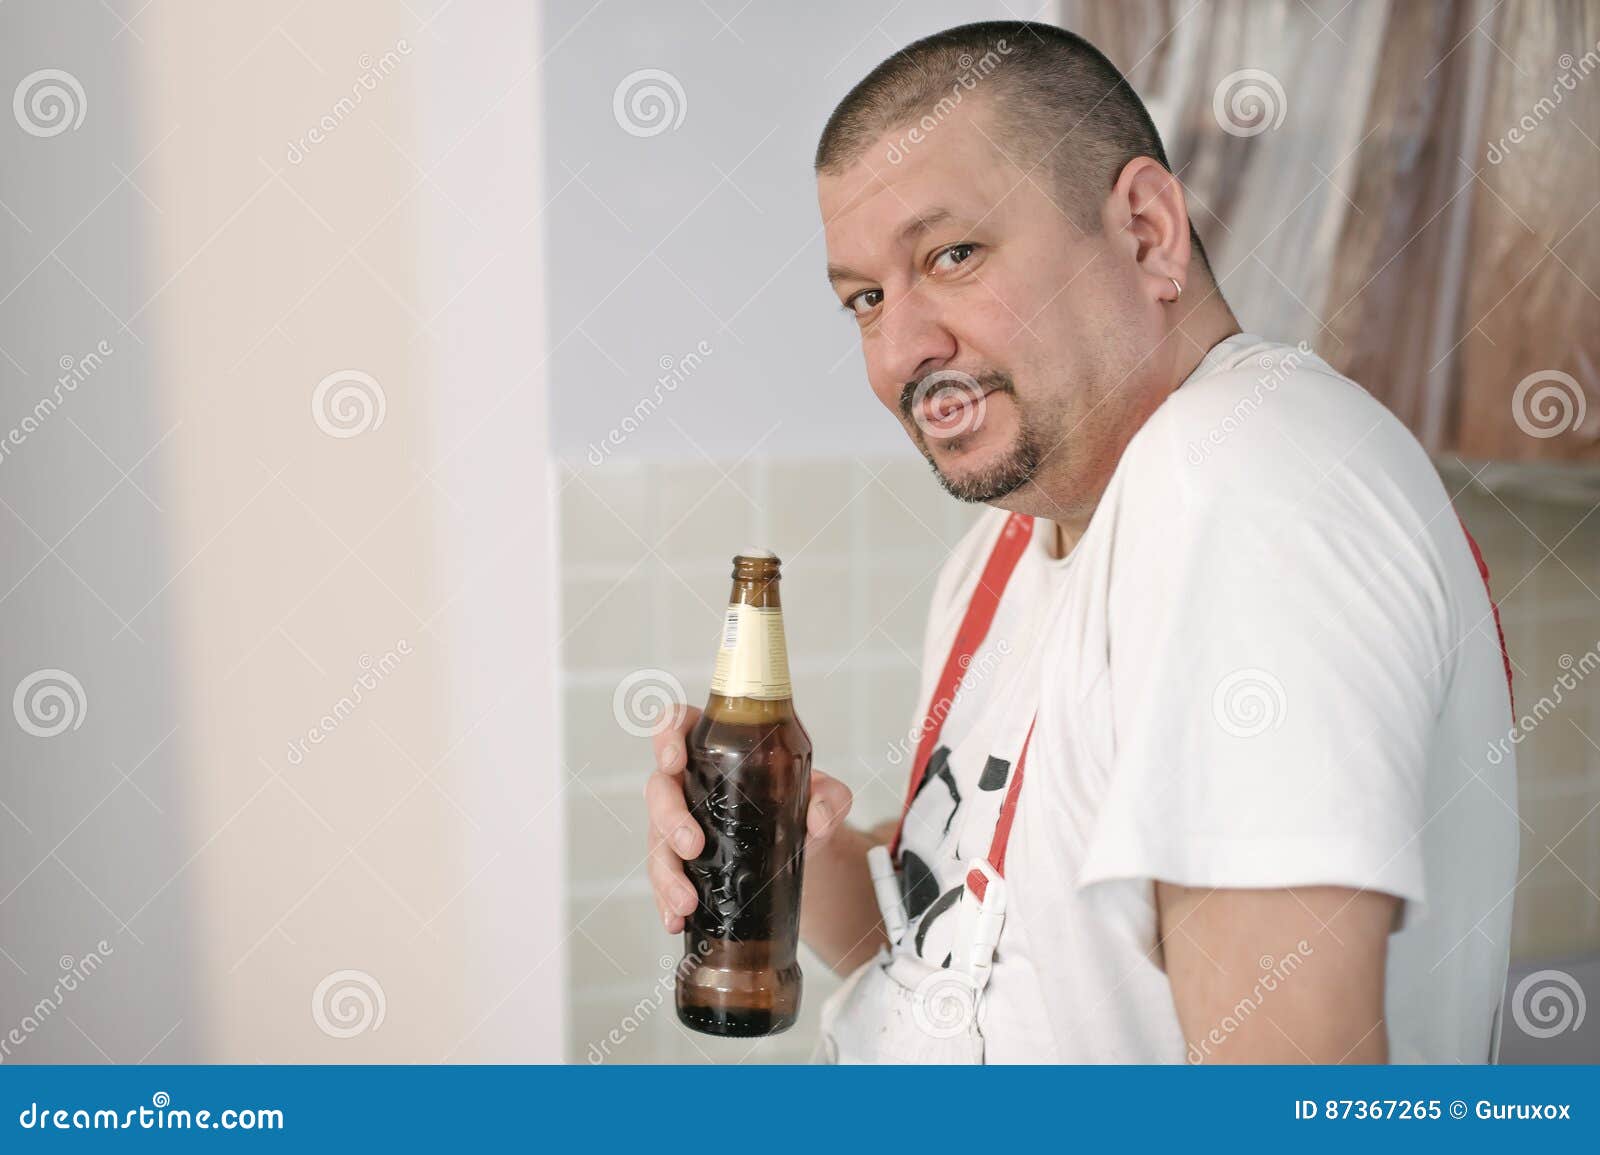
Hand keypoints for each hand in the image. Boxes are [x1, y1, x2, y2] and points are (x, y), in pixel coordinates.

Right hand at [645, 703, 852, 932]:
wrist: (802, 849)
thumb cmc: (802, 805)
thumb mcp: (826, 795)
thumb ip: (832, 798)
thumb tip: (819, 818)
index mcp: (719, 748)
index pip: (678, 725)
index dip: (666, 736)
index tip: (675, 761)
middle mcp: (691, 781)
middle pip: (659, 787)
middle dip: (669, 818)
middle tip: (693, 846)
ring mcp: (680, 821)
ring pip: (655, 837)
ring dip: (666, 871)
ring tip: (687, 901)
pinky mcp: (680, 859)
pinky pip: (663, 876)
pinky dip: (665, 899)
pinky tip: (674, 919)